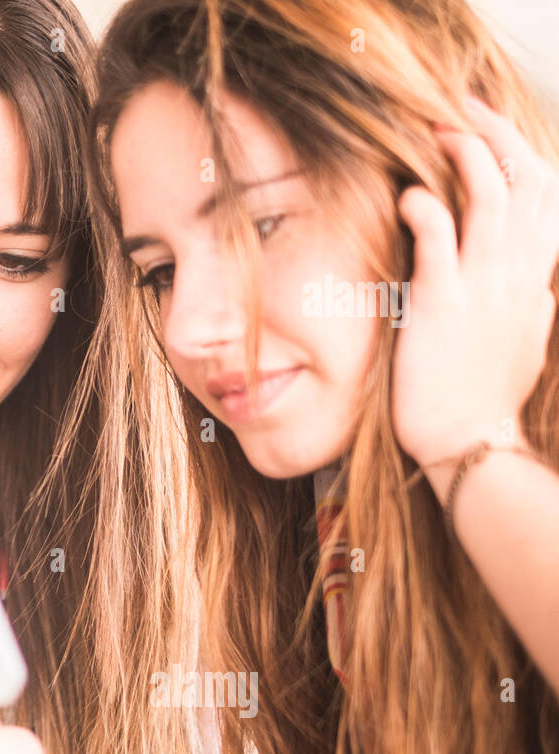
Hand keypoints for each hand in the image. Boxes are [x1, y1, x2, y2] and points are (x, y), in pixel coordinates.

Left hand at [393, 95, 558, 469]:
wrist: (470, 446)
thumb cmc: (485, 398)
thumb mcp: (525, 342)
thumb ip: (532, 305)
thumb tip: (540, 287)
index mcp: (537, 280)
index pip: (546, 195)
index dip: (519, 152)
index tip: (487, 128)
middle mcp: (518, 275)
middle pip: (526, 180)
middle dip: (495, 134)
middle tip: (458, 109)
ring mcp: (483, 287)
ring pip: (491, 197)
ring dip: (463, 156)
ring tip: (434, 133)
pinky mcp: (440, 304)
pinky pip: (438, 239)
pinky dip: (425, 207)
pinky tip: (407, 195)